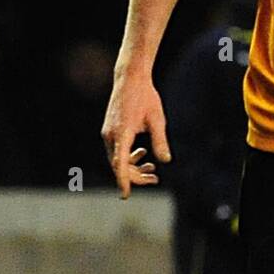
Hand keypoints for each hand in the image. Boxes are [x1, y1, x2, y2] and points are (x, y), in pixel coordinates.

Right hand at [101, 67, 171, 198]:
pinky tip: (142, 153)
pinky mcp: (110, 130)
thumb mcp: (157, 119)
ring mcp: (108, 133)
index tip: (125, 195)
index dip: (123, 180)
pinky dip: (128, 157)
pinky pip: (117, 150)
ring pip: (117, 159)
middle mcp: (110, 135)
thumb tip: (165, 160)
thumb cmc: (146, 97)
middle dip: (135, 176)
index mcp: (122, 133)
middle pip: (119, 166)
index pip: (120, 164)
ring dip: (133, 167)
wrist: (130, 78)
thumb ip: (160, 141)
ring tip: (152, 168)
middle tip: (155, 178)